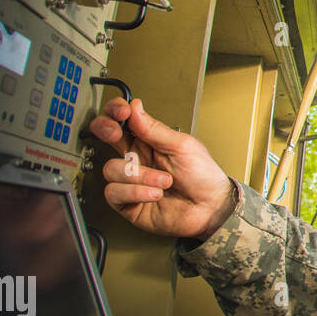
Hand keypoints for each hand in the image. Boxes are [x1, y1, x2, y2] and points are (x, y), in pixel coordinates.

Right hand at [90, 98, 234, 239]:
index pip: (124, 120)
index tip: (122, 111)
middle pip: (105, 136)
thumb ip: (155, 129)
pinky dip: (136, 192)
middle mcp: (137, 159)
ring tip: (164, 181)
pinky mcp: (128, 203)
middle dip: (106, 130)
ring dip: (140, 175)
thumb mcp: (182, 146)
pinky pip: (114, 192)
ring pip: (111, 168)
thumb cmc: (203, 176)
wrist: (210, 208)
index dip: (116, 111)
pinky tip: (154, 194)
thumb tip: (136, 107)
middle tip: (115, 132)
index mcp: (149, 141)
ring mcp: (131, 180)